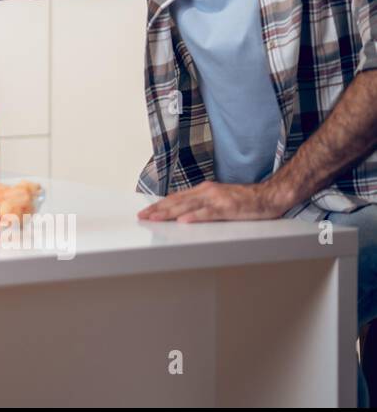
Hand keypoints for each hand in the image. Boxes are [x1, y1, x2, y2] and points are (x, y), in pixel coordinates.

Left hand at [136, 180, 287, 222]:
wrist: (270, 195)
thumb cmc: (245, 199)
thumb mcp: (218, 198)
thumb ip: (201, 203)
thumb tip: (182, 211)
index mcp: (203, 190)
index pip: (175, 198)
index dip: (159, 205)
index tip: (145, 212)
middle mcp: (207, 192)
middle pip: (177, 201)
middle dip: (158, 209)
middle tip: (142, 217)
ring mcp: (217, 199)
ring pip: (188, 206)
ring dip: (169, 213)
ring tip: (155, 218)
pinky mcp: (228, 208)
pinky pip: (209, 213)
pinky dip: (195, 217)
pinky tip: (183, 221)